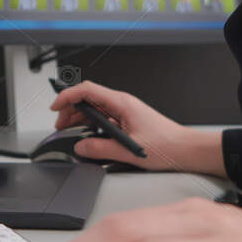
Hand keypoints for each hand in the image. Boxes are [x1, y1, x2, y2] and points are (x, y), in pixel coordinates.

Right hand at [48, 81, 223, 174]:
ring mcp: (124, 111)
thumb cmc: (167, 145)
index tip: (55, 107)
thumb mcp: (129, 150)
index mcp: (122, 103)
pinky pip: (103, 117)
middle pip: (88, 98)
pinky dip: (90, 124)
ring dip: (79, 118)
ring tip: (70, 131)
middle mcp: (122, 103)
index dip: (68, 96)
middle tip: (60, 125)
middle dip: (70, 109)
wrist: (186, 149)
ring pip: (94, 108)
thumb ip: (101, 149)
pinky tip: (88, 136)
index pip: (88, 90)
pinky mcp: (127, 120)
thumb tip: (80, 147)